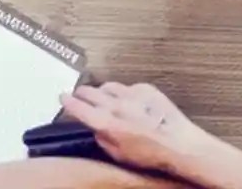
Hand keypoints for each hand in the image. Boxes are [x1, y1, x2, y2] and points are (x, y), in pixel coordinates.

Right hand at [59, 83, 213, 174]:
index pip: (78, 107)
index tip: (63, 97)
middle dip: (82, 93)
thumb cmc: (151, 153)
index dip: (67, 101)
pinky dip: (125, 92)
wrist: (177, 142)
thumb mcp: (119, 155)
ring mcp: (131, 94)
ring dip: (102, 90)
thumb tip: (97, 130)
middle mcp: (116, 105)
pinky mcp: (146, 89)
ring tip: (102, 95)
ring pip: (108, 86)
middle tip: (79, 94)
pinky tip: (128, 99)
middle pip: (90, 92)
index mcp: (106, 123)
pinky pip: (129, 86)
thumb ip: (103, 139)